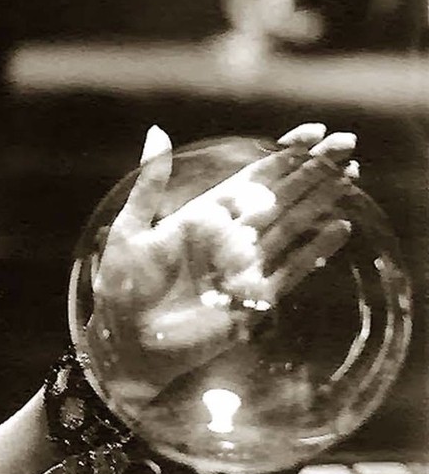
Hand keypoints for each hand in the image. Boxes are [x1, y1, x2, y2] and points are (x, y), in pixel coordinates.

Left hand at [91, 123, 356, 385]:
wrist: (126, 342)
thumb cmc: (121, 287)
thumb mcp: (129, 230)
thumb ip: (150, 184)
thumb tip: (157, 131)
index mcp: (201, 216)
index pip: (251, 178)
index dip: (282, 155)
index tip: (312, 132)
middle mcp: (228, 238)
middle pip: (280, 196)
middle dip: (312, 170)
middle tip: (346, 142)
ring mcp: (243, 267)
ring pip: (292, 226)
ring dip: (320, 201)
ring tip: (351, 174)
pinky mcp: (252, 298)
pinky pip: (291, 270)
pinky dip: (315, 250)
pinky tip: (338, 227)